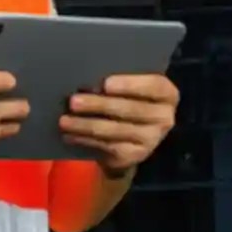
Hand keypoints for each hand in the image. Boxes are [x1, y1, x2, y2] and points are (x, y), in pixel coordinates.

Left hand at [60, 73, 178, 175]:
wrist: (129, 136)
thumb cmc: (125, 98)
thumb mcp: (127, 87)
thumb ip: (117, 80)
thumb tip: (89, 75)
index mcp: (167, 94)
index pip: (155, 86)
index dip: (130, 85)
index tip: (106, 83)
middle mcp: (164, 117)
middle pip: (130, 109)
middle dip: (99, 105)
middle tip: (73, 101)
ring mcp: (151, 139)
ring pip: (115, 130)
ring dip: (86, 125)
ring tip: (64, 120)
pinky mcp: (135, 155)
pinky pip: (107, 146)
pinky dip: (85, 140)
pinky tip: (69, 135)